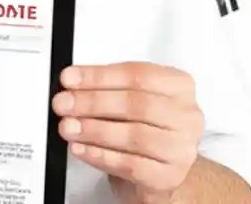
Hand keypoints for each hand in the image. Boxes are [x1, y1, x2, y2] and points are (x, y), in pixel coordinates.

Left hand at [51, 63, 203, 203]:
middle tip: (63, 103)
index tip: (69, 78)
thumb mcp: (132, 101)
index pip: (137, 74)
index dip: (99, 76)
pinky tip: (81, 149)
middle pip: (136, 104)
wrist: (161, 170)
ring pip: (135, 135)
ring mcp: (181, 148)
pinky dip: (101, 156)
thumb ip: (107, 89)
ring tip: (68, 127)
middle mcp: (187, 116)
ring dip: (94, 130)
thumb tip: (73, 83)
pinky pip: (132, 165)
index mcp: (179, 87)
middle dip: (92, 102)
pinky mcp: (169, 176)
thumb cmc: (144, 129)